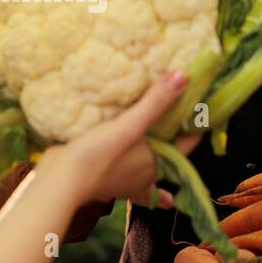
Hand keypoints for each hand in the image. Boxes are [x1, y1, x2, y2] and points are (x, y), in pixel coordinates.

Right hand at [41, 71, 202, 208]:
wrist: (61, 181)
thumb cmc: (97, 154)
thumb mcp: (129, 124)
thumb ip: (156, 102)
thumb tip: (184, 77)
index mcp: (158, 161)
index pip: (189, 141)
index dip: (195, 122)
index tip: (200, 101)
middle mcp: (148, 175)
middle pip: (170, 151)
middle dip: (175, 135)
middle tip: (178, 109)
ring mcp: (128, 182)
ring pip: (152, 167)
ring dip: (159, 155)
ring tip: (163, 139)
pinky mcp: (109, 182)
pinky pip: (133, 183)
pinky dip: (143, 185)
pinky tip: (141, 180)